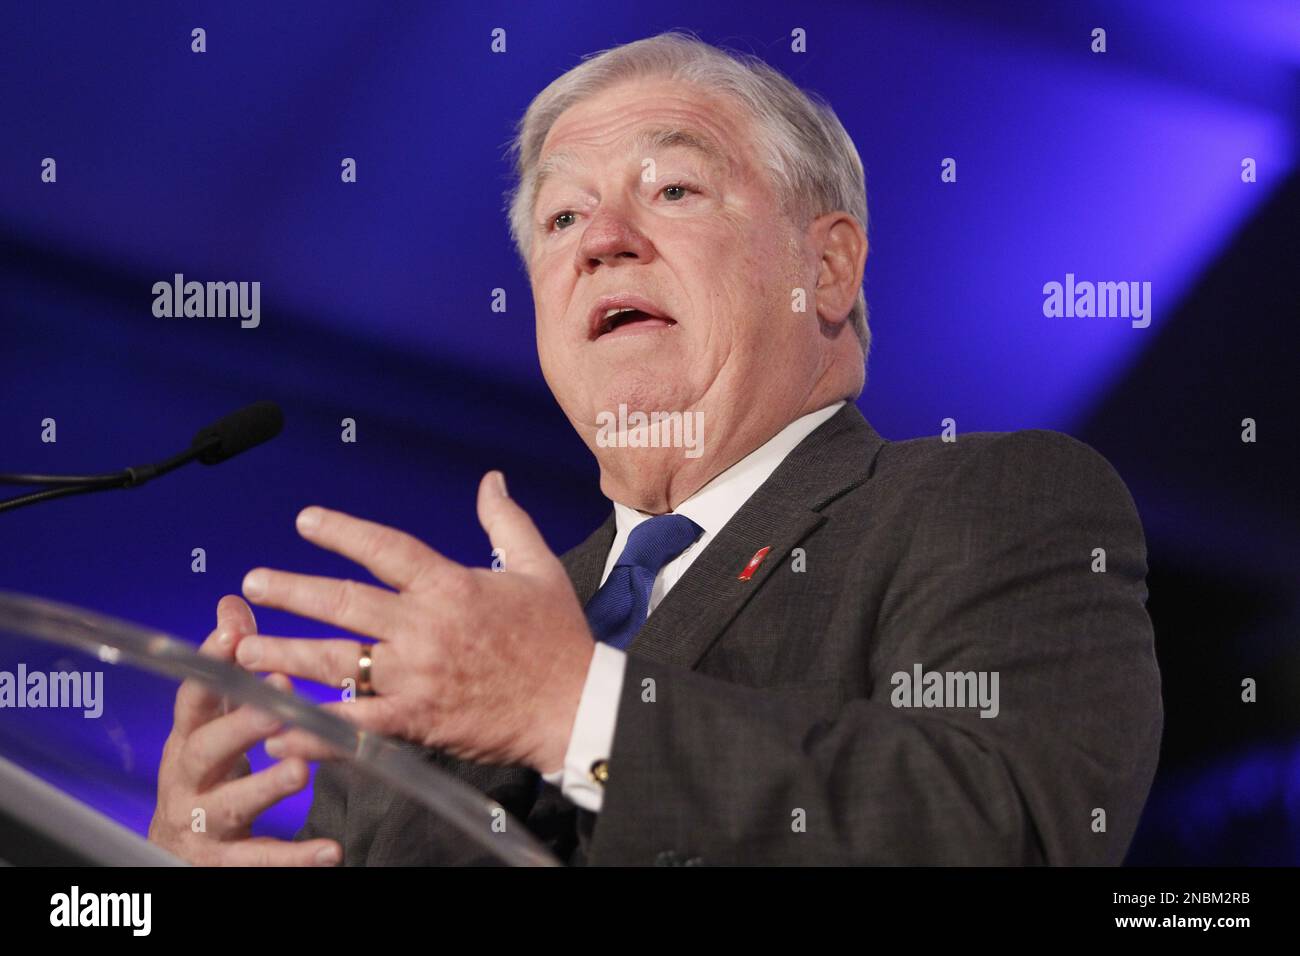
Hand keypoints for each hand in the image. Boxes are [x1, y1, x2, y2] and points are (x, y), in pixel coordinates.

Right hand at [147, 595, 342, 865]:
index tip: (233, 634)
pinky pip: (258, 860)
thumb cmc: (210, 768)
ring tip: (299, 771)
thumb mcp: (215, 718)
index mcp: (189, 736)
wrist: (179, 849)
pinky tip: (331, 850)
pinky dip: (294, 856)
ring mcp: (202, 822)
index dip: (209, 665)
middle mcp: (188, 778)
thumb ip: (231, 668)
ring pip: (228, 805)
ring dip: (263, 787)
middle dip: (238, 726)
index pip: (195, 696)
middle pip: (205, 750)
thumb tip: (233, 604)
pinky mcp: (224, 863)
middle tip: (277, 706)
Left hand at [235, 471, 594, 772]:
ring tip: (243, 648)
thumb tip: (491, 480)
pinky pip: (353, 725)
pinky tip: (277, 732)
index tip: (305, 520)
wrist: (573, 708)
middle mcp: (424, 629)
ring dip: (286, 654)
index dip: (342, 532)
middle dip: (292, 592)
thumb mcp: (539, 568)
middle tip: (252, 584)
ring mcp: (415, 678)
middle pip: (344, 604)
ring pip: (337, 662)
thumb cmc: (559, 638)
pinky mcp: (415, 723)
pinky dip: (312, 731)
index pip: (385, 548)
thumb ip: (507, 522)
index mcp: (451, 587)